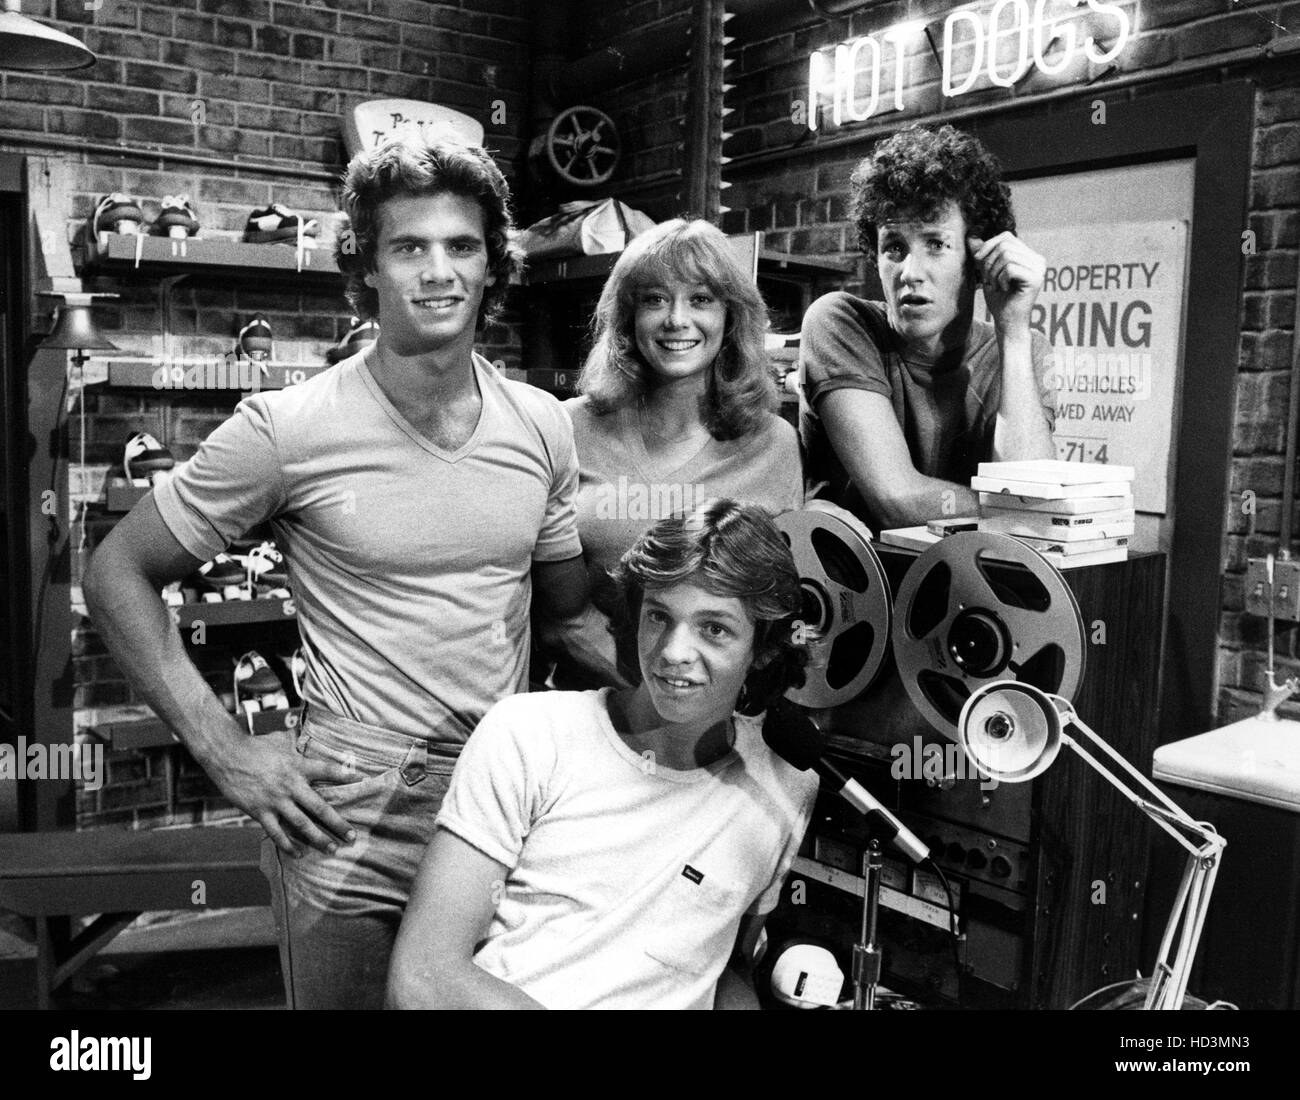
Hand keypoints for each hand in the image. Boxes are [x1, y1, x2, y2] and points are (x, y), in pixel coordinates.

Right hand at [200, 728, 358, 856]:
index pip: (328, 771)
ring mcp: (276, 801)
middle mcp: (291, 785)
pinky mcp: (260, 811)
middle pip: (320, 808)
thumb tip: (306, 733)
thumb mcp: (280, 740)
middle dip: (338, 824)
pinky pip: (277, 832)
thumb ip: (296, 743)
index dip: (346, 776)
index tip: (362, 781)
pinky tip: (299, 853)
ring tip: (332, 849)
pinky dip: (288, 844)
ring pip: (302, 824)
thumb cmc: (255, 745)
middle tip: (352, 836)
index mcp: (298, 766)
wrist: (227, 753)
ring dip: (319, 839)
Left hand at [967, 232, 1044, 336]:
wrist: (1007, 322)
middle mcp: (1038, 259)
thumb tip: (971, 237)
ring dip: (993, 272)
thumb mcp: (988, 272)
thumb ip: (983, 254)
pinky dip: (1000, 279)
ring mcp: (1039, 268)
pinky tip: (1004, 289)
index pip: (1006, 237)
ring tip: (996, 285)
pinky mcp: (1036, 278)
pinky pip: (1010, 268)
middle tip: (988, 279)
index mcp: (1029, 255)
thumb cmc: (999, 299)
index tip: (979, 263)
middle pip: (1005, 244)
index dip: (988, 246)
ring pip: (1006, 255)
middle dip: (989, 261)